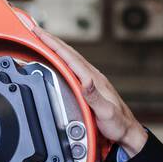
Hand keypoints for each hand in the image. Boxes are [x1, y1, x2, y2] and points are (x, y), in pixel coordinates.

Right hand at [15, 11, 148, 157]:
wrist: (127, 131)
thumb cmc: (118, 124)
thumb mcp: (106, 113)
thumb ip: (95, 97)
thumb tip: (85, 80)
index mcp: (94, 80)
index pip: (70, 58)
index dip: (53, 45)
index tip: (40, 34)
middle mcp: (92, 77)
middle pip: (69, 53)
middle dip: (51, 40)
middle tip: (35, 30)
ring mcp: (92, 80)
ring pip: (70, 58)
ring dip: (56, 47)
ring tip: (43, 39)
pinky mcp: (91, 86)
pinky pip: (73, 67)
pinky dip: (62, 58)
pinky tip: (58, 58)